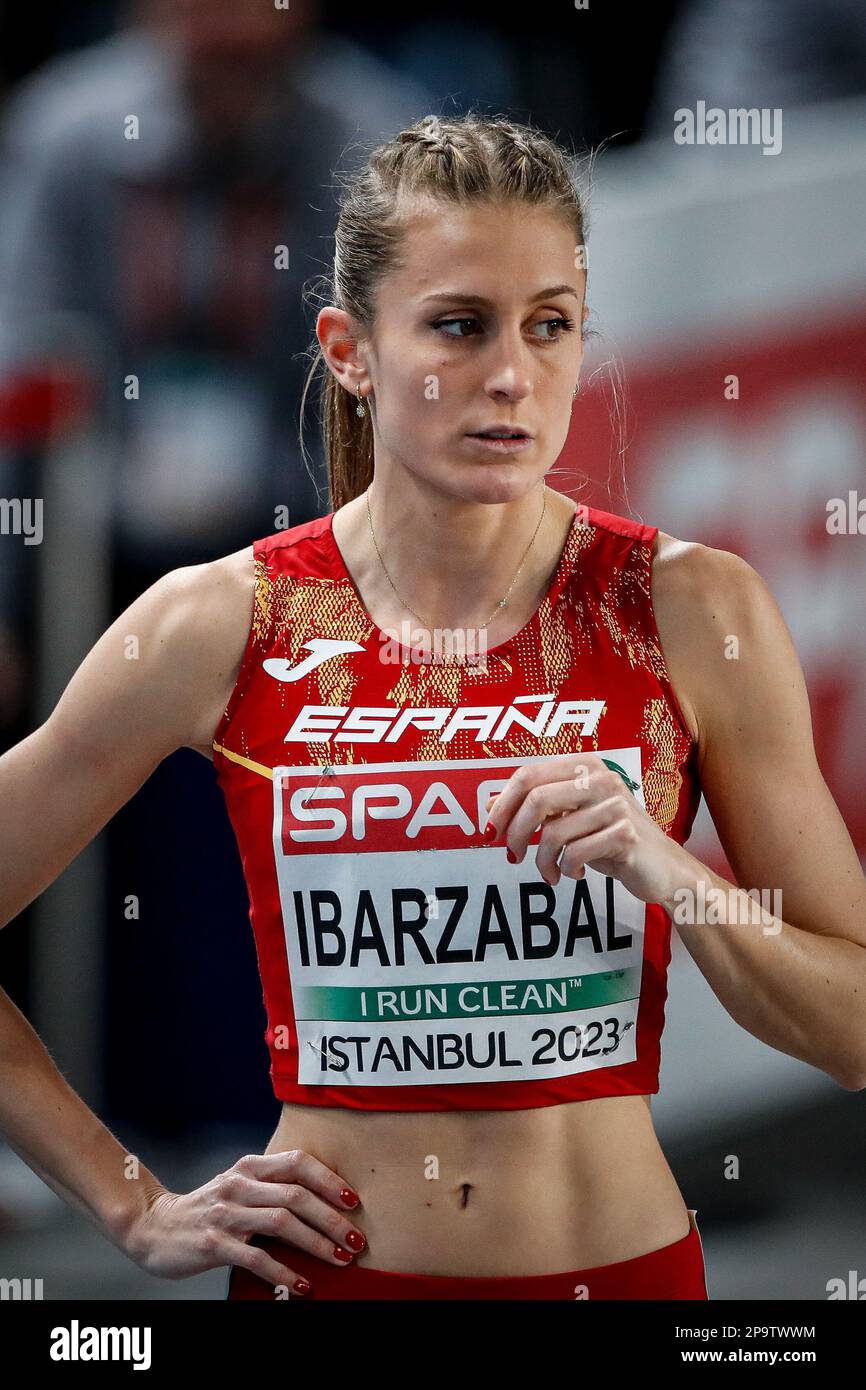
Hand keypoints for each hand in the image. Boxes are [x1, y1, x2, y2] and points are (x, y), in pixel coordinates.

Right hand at [126, 1150, 364, 1292]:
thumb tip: (322, 1200)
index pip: (298, 1162)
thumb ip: (271, 1186)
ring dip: (316, 1244)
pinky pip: (257, 1258)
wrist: (153, 1226)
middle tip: (356, 1239)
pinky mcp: (214, 1243)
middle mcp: (239, 1185)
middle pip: (296, 1195)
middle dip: (332, 1218)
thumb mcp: (238, 1185)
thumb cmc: (206, 1208)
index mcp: (249, 1166)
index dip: (329, 1179)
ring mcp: (226, 1213)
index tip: (354, 1201)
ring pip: (282, 1223)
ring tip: (339, 1259)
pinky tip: (302, 1285)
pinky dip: (284, 1273)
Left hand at [484, 751, 682, 905]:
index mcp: (586, 766)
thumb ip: (537, 807)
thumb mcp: (571, 818)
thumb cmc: (611, 839)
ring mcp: (616, 806)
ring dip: (543, 861)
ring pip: (554, 832)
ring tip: (550, 873)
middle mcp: (602, 778)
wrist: (660, 867)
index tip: (491, 829)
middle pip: (536, 799)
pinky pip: (575, 853)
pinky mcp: (625, 835)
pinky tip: (576, 874)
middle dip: (515, 833)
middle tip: (512, 856)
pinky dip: (566, 870)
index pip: (529, 774)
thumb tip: (490, 804)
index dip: (503, 803)